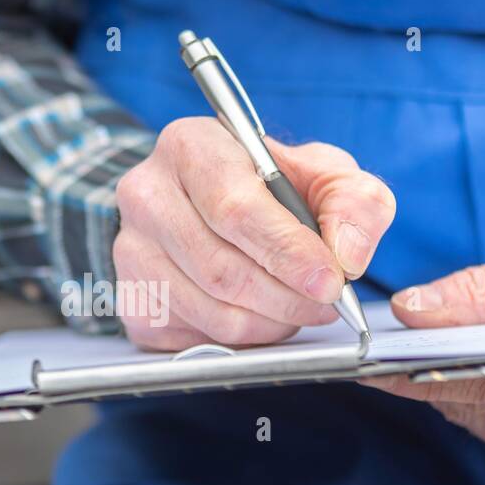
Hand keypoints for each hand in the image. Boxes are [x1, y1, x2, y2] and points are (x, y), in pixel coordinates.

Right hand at [113, 116, 395, 349]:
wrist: (214, 205)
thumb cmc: (272, 186)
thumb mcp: (326, 175)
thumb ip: (354, 203)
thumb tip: (347, 255)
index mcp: (190, 146)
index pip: (234, 208)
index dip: (287, 252)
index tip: (330, 280)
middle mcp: (146, 194)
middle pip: (220, 268)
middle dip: (286, 296)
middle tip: (326, 302)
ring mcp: (130, 250)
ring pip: (210, 310)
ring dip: (269, 321)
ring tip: (298, 306)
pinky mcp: (133, 300)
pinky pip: (195, 336)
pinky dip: (243, 338)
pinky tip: (261, 314)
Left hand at [363, 233, 484, 478]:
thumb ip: (483, 290)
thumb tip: (412, 310)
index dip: (424, 372)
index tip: (376, 363)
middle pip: (481, 405)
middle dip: (431, 376)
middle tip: (393, 350)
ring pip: (483, 422)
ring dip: (454, 391)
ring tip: (438, 355)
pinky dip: (480, 407)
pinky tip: (483, 378)